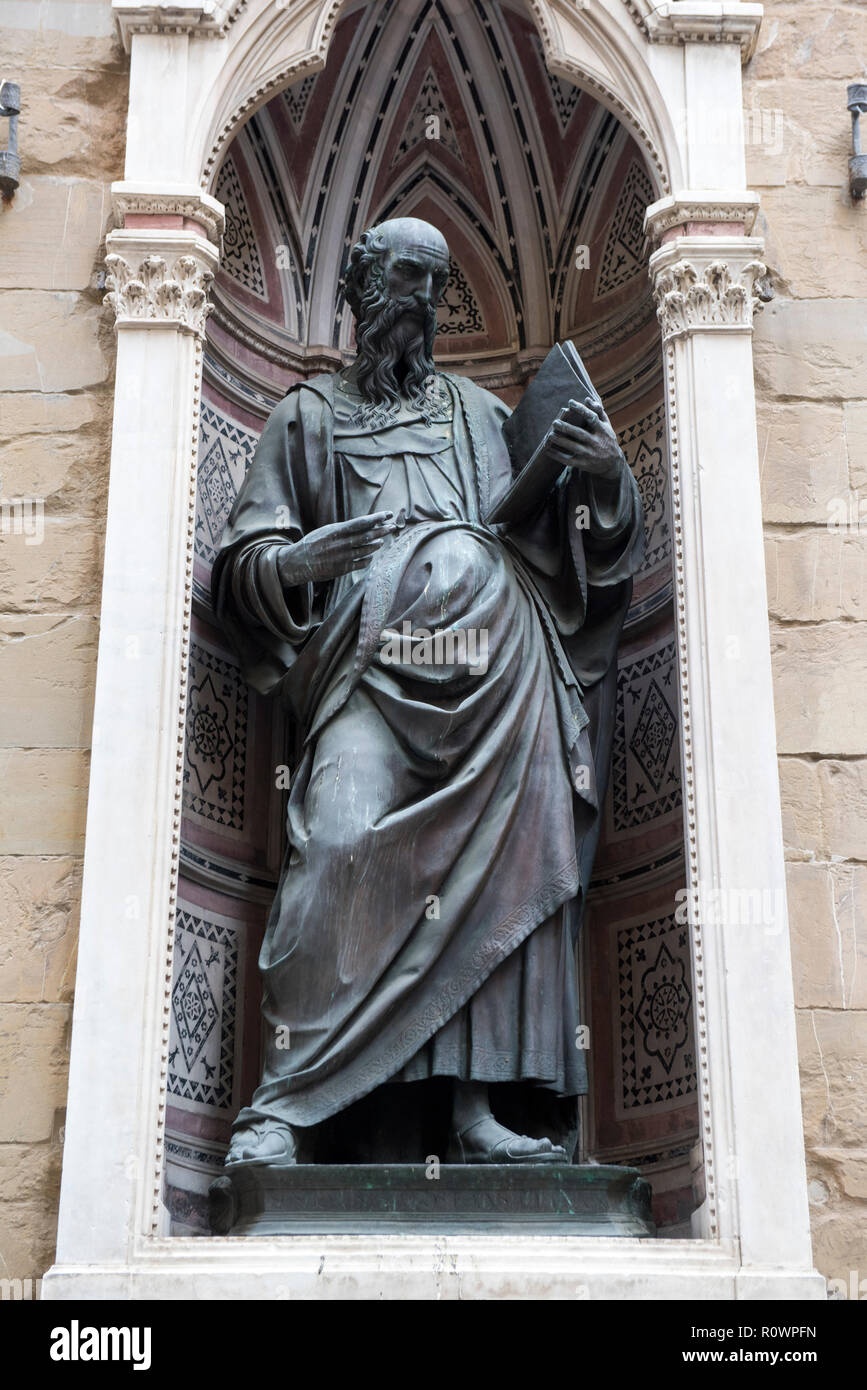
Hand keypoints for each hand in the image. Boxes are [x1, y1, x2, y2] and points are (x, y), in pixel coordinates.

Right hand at [276, 511, 395, 585]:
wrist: (298, 562)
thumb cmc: (313, 543)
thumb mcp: (326, 531)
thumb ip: (344, 529)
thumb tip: (363, 525)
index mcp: (336, 531)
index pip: (362, 523)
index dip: (377, 518)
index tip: (387, 514)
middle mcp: (341, 544)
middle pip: (368, 536)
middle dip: (382, 531)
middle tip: (392, 527)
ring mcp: (342, 557)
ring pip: (367, 550)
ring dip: (377, 544)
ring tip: (382, 540)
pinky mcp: (342, 569)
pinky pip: (361, 563)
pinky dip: (368, 558)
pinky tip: (370, 555)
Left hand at [544, 399, 623, 482]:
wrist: (613, 464)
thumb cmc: (607, 439)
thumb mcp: (607, 426)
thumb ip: (598, 412)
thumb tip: (587, 399)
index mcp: (602, 431)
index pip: (592, 418)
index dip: (582, 409)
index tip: (570, 402)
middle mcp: (596, 442)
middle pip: (580, 434)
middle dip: (567, 428)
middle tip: (555, 422)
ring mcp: (590, 454)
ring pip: (574, 447)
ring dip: (561, 441)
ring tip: (550, 435)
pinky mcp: (584, 464)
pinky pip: (569, 460)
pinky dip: (558, 456)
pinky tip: (548, 451)